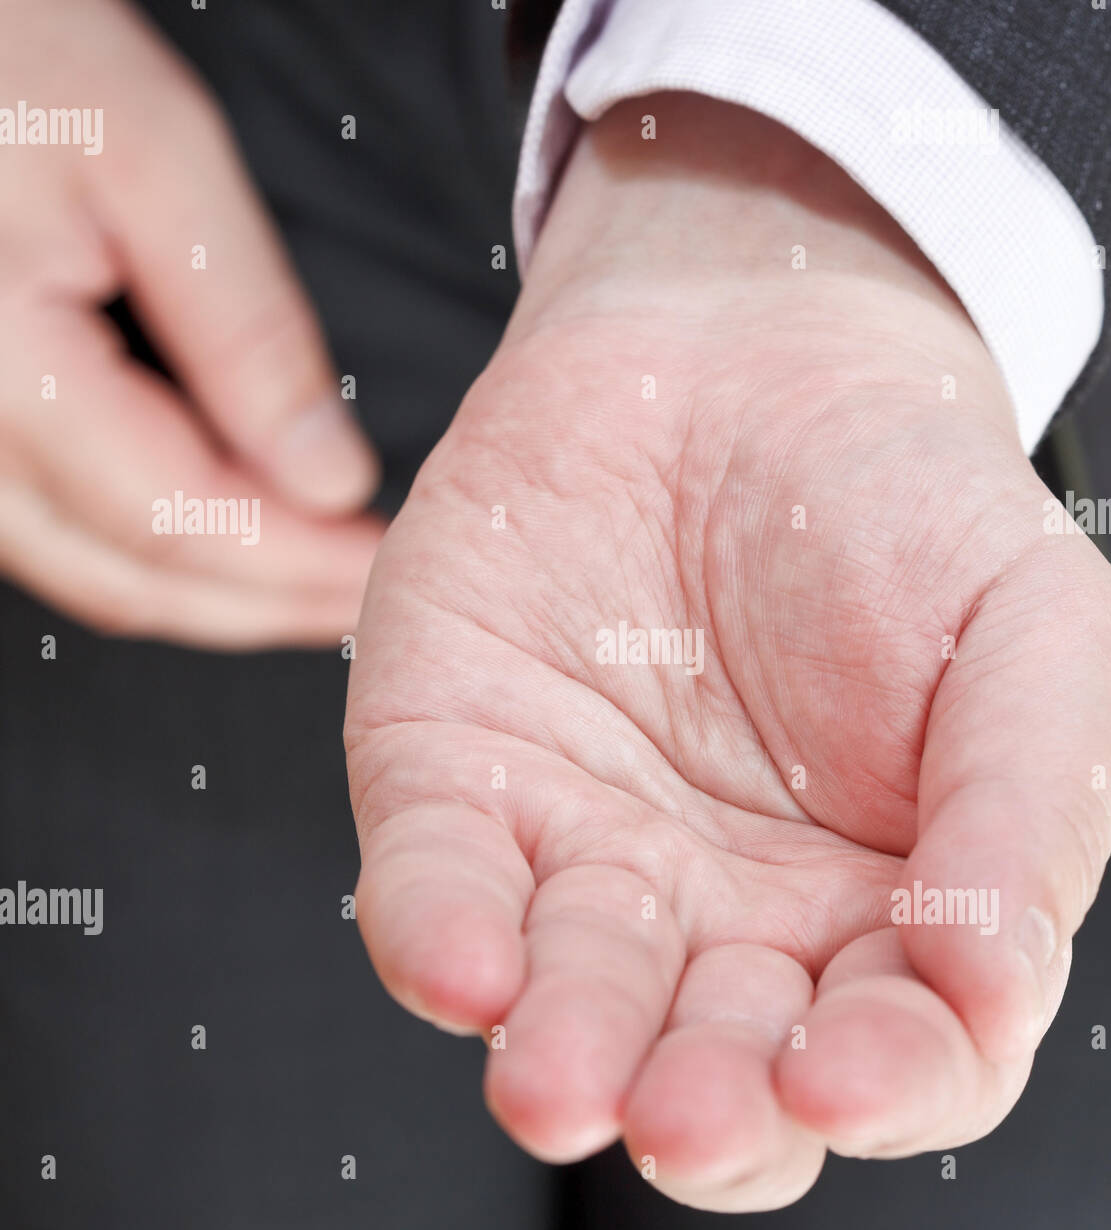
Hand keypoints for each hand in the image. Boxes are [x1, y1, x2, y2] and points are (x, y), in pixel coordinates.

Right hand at [0, 0, 380, 647]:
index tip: (388, 560)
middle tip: (373, 595)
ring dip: (219, 599)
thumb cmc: (11, 57)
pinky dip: (159, 558)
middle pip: (137, 582)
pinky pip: (62, 539)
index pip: (182, 526)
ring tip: (321, 584)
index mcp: (2, 372)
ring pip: (96, 578)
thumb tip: (328, 476)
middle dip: (271, 607)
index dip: (299, 563)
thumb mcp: (155, 160)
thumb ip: (246, 332)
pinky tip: (234, 542)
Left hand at [345, 94, 1110, 1210]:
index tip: (847, 1077)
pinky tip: (463, 965)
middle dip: (703, 1113)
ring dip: (561, 1055)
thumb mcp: (1039, 636)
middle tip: (685, 1111)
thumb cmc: (910, 504)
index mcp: (881, 910)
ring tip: (555, 1081)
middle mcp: (726, 916)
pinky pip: (438, 885)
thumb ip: (1028, 813)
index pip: (897, 1057)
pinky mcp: (458, 779)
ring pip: (567, 1008)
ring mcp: (585, 855)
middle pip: (717, 1075)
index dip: (883, 1086)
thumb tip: (991, 993)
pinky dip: (439, 934)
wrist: (745, 349)